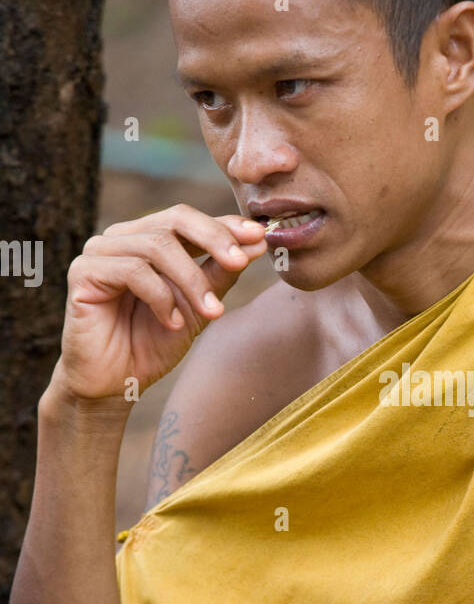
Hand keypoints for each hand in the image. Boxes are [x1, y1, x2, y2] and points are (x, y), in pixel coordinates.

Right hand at [52, 205, 266, 400]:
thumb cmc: (153, 343)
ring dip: (192, 280)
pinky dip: (160, 297)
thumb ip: (221, 273)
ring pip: (158, 246)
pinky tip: (172, 323)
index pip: (189, 220)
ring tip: (211, 313)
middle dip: (214, 240)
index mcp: (148, 238)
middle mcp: (123, 238)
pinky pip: (132, 270)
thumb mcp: (198, 306)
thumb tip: (257, 242)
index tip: (259, 238)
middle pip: (174, 219)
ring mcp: (100, 251)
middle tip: (241, 262)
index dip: (225, 225)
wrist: (116, 383)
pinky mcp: (83, 272)